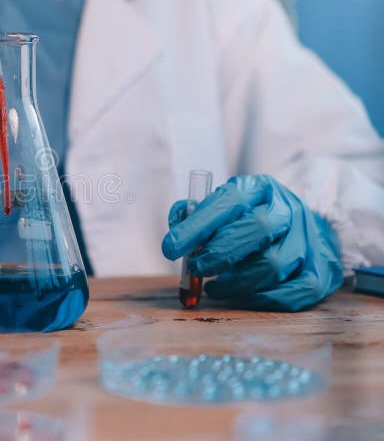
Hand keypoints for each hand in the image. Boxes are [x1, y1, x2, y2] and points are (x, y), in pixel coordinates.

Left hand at [162, 175, 343, 311]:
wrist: (304, 231)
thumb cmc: (248, 221)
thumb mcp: (222, 207)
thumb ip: (193, 215)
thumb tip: (176, 230)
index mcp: (260, 188)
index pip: (228, 202)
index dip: (196, 227)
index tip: (169, 248)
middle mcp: (288, 210)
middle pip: (256, 230)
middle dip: (218, 254)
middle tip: (196, 268)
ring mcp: (308, 241)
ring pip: (271, 265)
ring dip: (235, 282)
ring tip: (215, 286)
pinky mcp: (320, 272)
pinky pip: (291, 293)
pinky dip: (260, 299)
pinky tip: (242, 296)